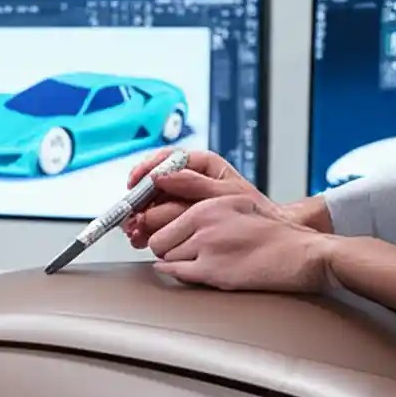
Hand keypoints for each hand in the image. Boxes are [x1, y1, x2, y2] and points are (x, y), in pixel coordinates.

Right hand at [122, 149, 268, 248]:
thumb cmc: (251, 209)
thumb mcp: (226, 192)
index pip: (164, 159)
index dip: (146, 170)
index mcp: (199, 164)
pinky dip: (146, 230)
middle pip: (152, 185)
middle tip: (134, 215)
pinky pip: (154, 221)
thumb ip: (194, 183)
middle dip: (141, 202)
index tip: (135, 182)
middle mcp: (186, 179)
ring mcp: (180, 199)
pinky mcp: (176, 218)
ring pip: (150, 204)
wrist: (261, 233)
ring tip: (134, 231)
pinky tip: (140, 237)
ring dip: (139, 218)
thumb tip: (161, 175)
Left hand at [148, 194, 333, 293]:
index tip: (167, 239)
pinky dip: (179, 275)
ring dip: (177, 263)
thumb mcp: (238, 204)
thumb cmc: (275, 233)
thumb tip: (175, 213)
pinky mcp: (213, 271)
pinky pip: (177, 274)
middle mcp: (204, 223)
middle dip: (166, 249)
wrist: (304, 254)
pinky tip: (193, 273)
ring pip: (167, 259)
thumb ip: (205, 207)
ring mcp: (207, 248)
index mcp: (209, 204)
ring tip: (197, 263)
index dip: (165, 232)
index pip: (163, 217)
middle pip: (159, 241)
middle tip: (180, 254)